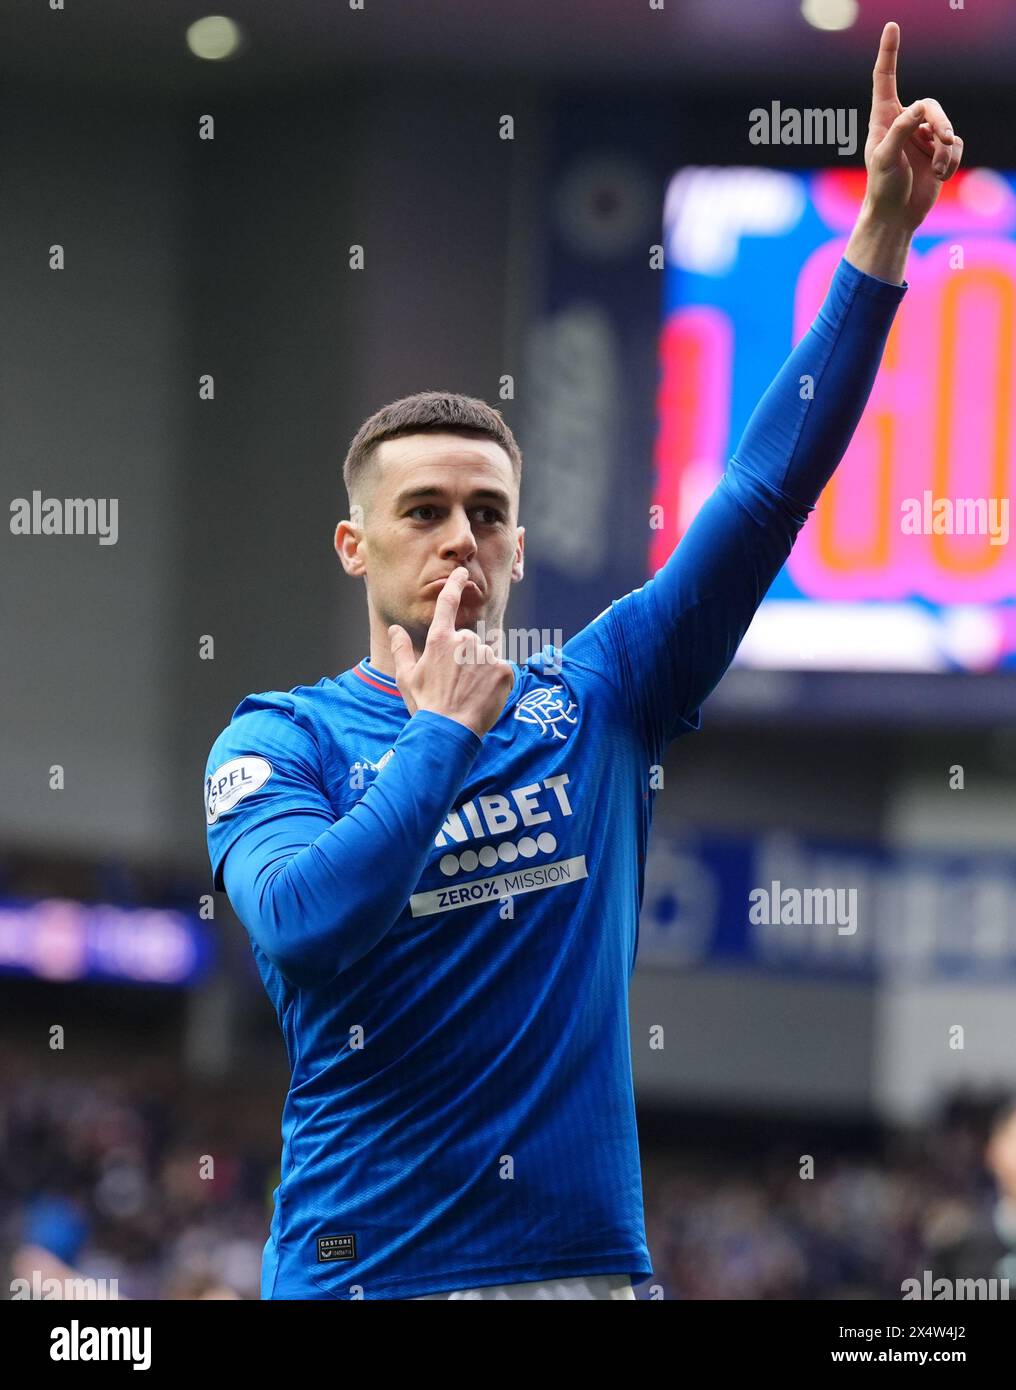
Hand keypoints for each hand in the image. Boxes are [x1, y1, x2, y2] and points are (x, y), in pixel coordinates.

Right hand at [388, 567, 514, 738]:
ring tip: (469, 694)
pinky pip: (501, 670)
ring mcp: (485, 654)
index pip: (448, 603)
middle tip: (456, 684)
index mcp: (439, 640)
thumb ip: (401, 649)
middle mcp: (464, 641)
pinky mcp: (504, 669)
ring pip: (485, 656)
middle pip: (469, 641)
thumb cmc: (425, 705)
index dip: (455, 584)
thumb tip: (395, 629)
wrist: (449, 732)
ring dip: (480, 671)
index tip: (462, 573)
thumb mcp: (406, 678)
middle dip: (465, 658)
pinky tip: (483, 697)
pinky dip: (496, 681)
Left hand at [862, 21, 962, 232]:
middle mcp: (903, 124)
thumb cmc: (882, 189)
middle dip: (940, 122)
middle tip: (944, 138)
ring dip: (945, 149)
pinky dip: (950, 161)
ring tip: (938, 169)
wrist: (896, 218)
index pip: (885, 80)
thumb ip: (900, 131)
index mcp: (883, 120)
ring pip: (946, 128)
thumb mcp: (885, 159)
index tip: (892, 27)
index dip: (889, 53)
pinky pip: (955, 147)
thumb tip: (918, 109)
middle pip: (930, 106)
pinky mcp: (937, 153)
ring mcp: (922, 138)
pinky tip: (940, 176)